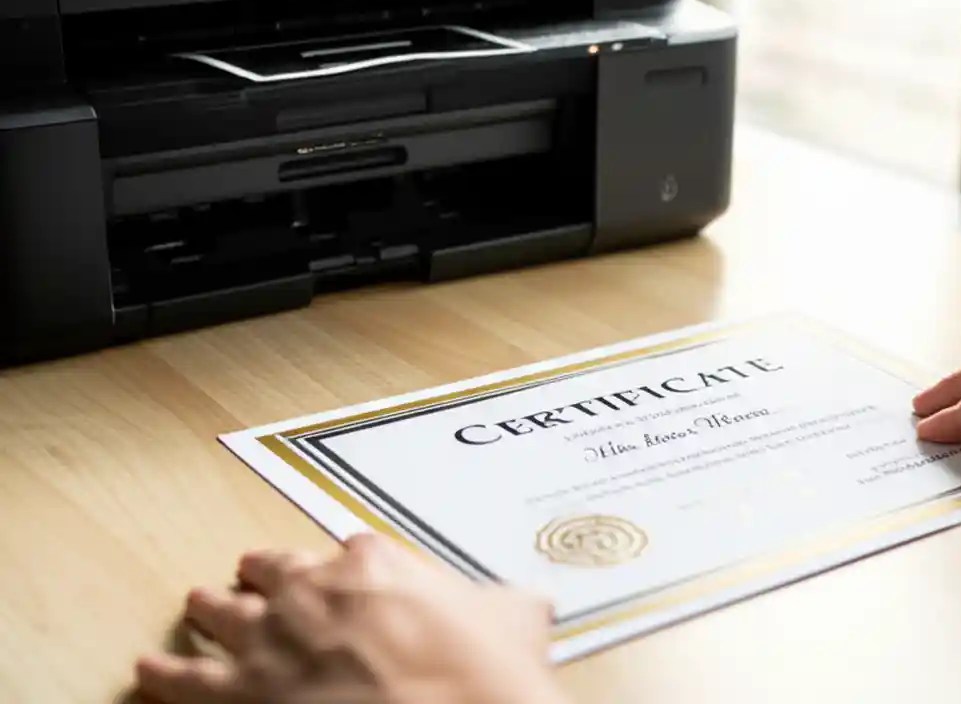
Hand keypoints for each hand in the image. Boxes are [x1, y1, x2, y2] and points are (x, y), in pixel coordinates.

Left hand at [135, 533, 569, 703]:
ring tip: (197, 604)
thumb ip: (511, 604)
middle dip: (262, 576)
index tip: (334, 571)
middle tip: (250, 575)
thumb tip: (531, 603)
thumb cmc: (476, 679)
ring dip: (209, 610)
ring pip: (221, 614)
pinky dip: (164, 672)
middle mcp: (312, 590)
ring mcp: (269, 640)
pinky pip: (183, 678)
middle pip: (271, 571)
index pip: (346, 551)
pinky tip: (150, 668)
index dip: (336, 565)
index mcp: (375, 563)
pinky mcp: (235, 694)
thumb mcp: (515, 623)